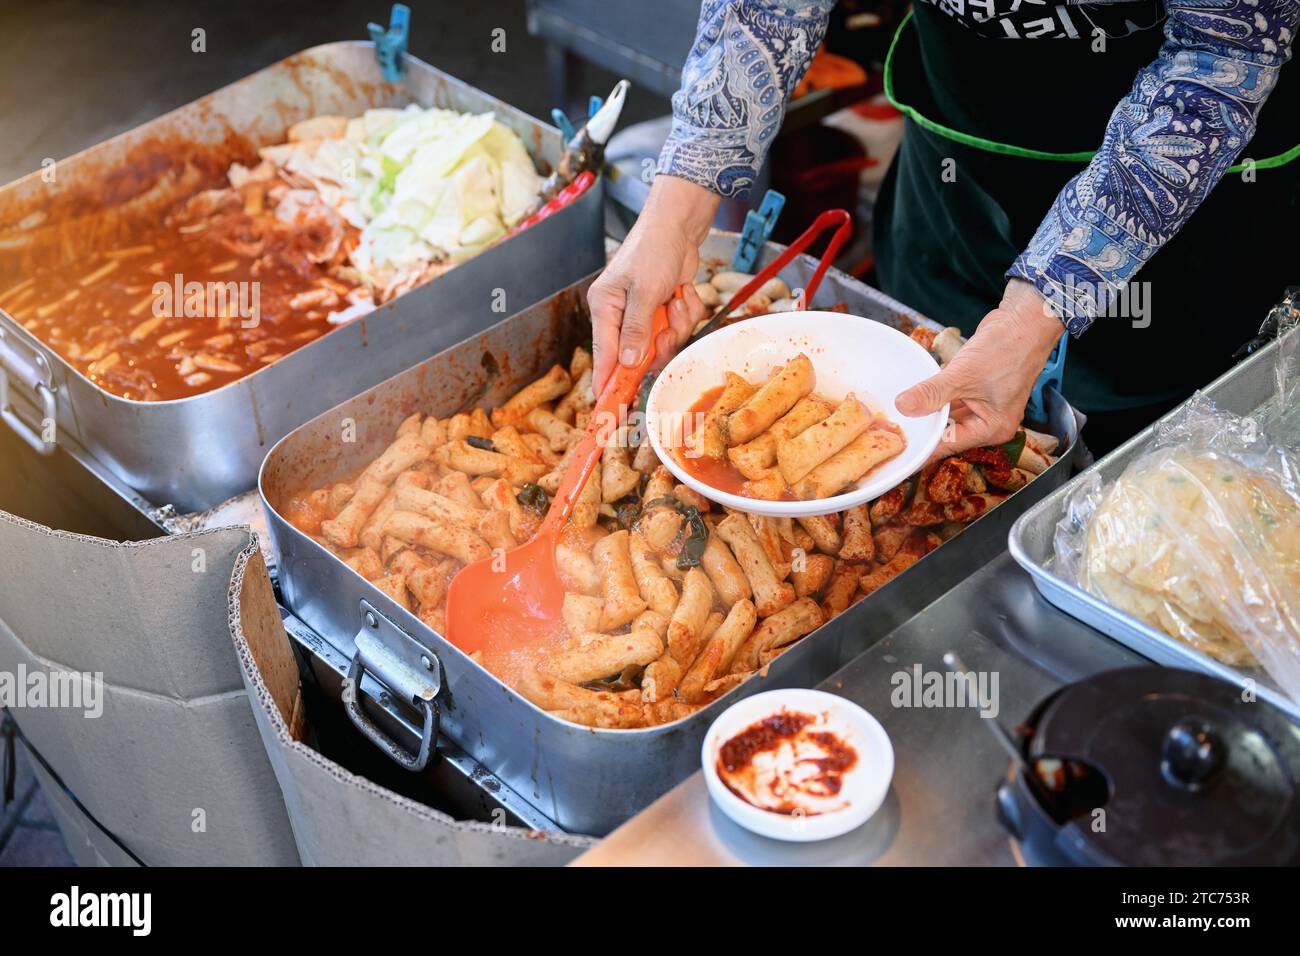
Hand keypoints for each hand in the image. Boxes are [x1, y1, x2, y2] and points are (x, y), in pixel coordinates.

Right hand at [588, 175, 720, 392]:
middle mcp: (620, 315)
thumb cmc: (653, 249)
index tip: (609, 408)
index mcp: (604, 308)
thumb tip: (630, 363)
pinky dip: (686, 312)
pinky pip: (678, 328)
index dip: (607, 382)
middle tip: (667, 326)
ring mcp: (644, 315)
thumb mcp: (644, 290)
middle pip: (639, 354)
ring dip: (677, 324)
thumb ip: (636, 329)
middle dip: (660, 342)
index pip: (603, 355)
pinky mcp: (664, 312)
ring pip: (664, 343)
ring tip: (676, 298)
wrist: (679, 226)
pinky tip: (681, 292)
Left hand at [895, 279, 1063, 457]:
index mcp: (992, 428)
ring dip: (926, 412)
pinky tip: (913, 396)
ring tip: (897, 416)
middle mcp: (988, 420)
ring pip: (946, 414)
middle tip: (892, 431)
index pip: (949, 445)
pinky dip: (934, 397)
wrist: (1025, 319)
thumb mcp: (963, 374)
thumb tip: (904, 407)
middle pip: (947, 432)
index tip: (900, 453)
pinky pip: (949, 398)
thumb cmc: (1009, 348)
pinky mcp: (975, 388)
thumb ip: (932, 393)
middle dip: (922, 429)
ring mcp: (982, 404)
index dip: (923, 449)